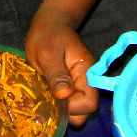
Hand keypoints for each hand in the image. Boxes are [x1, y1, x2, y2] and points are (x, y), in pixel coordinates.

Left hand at [26, 10, 97, 125]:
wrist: (50, 24)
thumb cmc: (48, 35)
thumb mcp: (48, 53)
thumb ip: (57, 74)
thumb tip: (65, 95)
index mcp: (86, 72)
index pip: (90, 103)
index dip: (73, 107)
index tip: (56, 98)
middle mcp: (87, 82)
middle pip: (86, 111)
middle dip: (68, 112)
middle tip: (49, 100)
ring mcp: (79, 86)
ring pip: (78, 112)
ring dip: (62, 111)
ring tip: (47, 98)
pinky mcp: (70, 88)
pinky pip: (69, 106)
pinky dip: (59, 108)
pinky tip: (47, 98)